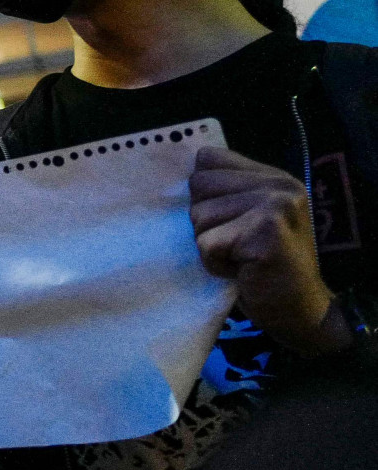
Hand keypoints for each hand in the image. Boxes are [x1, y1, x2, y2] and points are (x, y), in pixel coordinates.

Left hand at [190, 146, 348, 353]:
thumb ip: (223, 193)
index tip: (227, 220)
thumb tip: (171, 176)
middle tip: (236, 244)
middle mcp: (280, 185)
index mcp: (274, 177)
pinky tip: (241, 270)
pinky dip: (214, 264)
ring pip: (199, 215)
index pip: (208, 158)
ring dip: (210, 244)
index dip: (204, 193)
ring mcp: (276, 206)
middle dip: (205, 221)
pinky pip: (206, 243)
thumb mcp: (245, 218)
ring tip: (240, 258)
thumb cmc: (262, 267)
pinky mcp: (265, 232)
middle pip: (198, 185)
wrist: (298, 311)